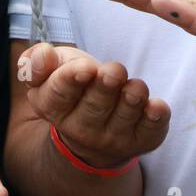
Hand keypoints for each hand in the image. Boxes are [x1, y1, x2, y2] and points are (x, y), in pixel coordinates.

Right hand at [18, 41, 169, 169]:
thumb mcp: (51, 69)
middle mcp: (81, 128)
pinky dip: (156, 119)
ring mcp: (112, 138)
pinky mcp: (140, 140)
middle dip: (105, 88)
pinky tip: (157, 108)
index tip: (85, 69)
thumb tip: (42, 55)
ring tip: (136, 87)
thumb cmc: (73, 86)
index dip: (72, 80)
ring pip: (123, 118)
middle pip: (94, 107)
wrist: (92, 127)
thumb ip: (38, 61)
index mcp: (53, 107)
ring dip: (131, 100)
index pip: (59, 94)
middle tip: (114, 72)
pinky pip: (150, 131)